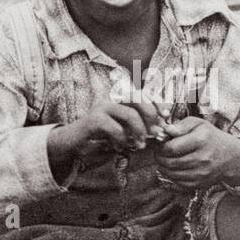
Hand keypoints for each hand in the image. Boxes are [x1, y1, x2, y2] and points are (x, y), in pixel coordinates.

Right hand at [48, 98, 164, 178]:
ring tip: (139, 146)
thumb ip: (138, 127)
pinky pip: (115, 128)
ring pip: (130, 114)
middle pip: (139, 98)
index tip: (166, 117)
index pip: (143, 93)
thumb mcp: (123, 130)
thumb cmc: (101, 138)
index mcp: (120, 98)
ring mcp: (102, 107)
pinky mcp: (93, 119)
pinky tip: (118, 147)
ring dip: (139, 132)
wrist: (73, 143)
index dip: (157, 102)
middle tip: (154, 133)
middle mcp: (112, 98)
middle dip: (151, 116)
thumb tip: (159, 129)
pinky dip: (121, 140)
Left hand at [153, 116, 239, 188]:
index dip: (161, 146)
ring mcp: (201, 173)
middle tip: (159, 152)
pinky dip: (171, 176)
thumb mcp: (198, 124)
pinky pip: (178, 182)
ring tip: (165, 159)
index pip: (171, 148)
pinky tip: (174, 168)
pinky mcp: (199, 184)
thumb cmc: (211, 138)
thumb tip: (165, 130)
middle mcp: (202, 158)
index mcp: (201, 140)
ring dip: (163, 167)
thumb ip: (181, 125)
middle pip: (169, 162)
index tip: (160, 144)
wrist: (230, 157)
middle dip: (160, 157)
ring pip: (171, 174)